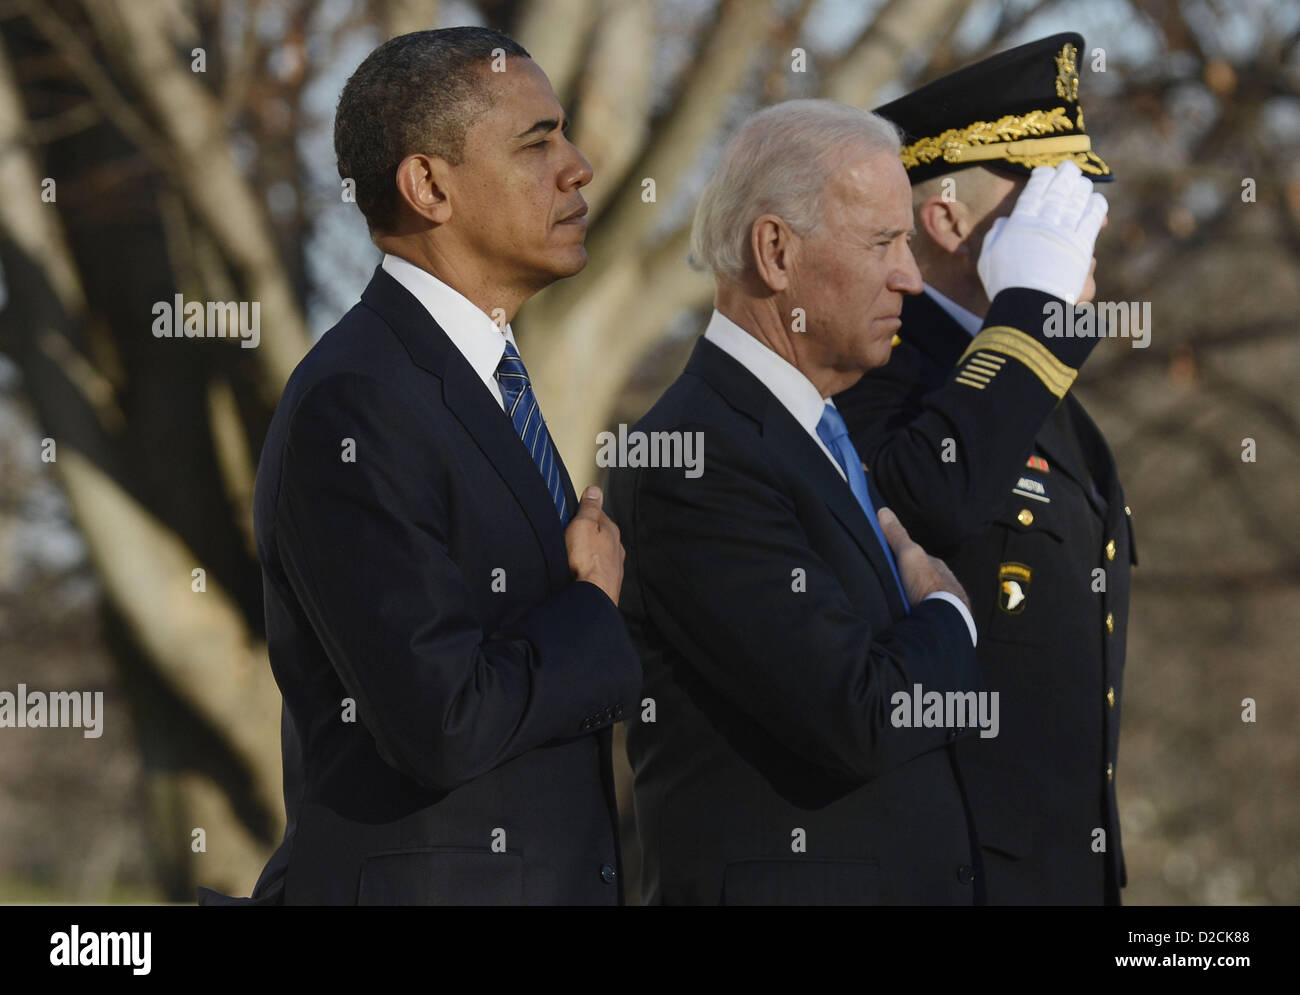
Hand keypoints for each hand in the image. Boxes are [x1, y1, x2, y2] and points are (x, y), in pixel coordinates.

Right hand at [565, 485, 624, 604]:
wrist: (592, 596)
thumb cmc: (587, 561)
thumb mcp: (583, 525)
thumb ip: (589, 507)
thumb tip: (594, 490)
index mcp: (610, 530)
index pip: (597, 513)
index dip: (583, 511)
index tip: (572, 512)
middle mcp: (615, 547)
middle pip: (598, 534)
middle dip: (585, 534)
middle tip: (568, 536)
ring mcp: (613, 566)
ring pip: (598, 554)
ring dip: (586, 553)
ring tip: (571, 556)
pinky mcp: (607, 582)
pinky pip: (596, 570)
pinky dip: (587, 568)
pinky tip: (578, 572)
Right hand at [877, 507, 970, 613]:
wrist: (942, 619)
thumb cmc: (928, 586)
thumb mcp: (908, 555)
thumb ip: (897, 535)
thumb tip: (884, 512)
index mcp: (937, 566)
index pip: (916, 557)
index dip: (900, 557)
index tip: (886, 560)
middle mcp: (943, 582)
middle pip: (919, 577)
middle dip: (906, 579)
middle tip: (889, 584)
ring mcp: (943, 600)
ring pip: (922, 595)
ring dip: (911, 597)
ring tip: (895, 602)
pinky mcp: (940, 617)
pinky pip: (925, 611)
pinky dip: (916, 611)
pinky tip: (906, 614)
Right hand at [977, 160, 1107, 304]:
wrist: (1029, 305)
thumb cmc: (1004, 285)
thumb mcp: (988, 258)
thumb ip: (996, 235)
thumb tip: (1006, 221)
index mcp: (1020, 222)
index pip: (1033, 191)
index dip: (1041, 177)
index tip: (1044, 171)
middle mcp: (1044, 221)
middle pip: (1059, 190)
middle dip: (1065, 175)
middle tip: (1069, 167)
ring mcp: (1066, 232)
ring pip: (1078, 201)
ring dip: (1082, 188)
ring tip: (1083, 183)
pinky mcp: (1082, 245)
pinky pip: (1092, 220)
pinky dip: (1096, 208)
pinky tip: (1097, 201)